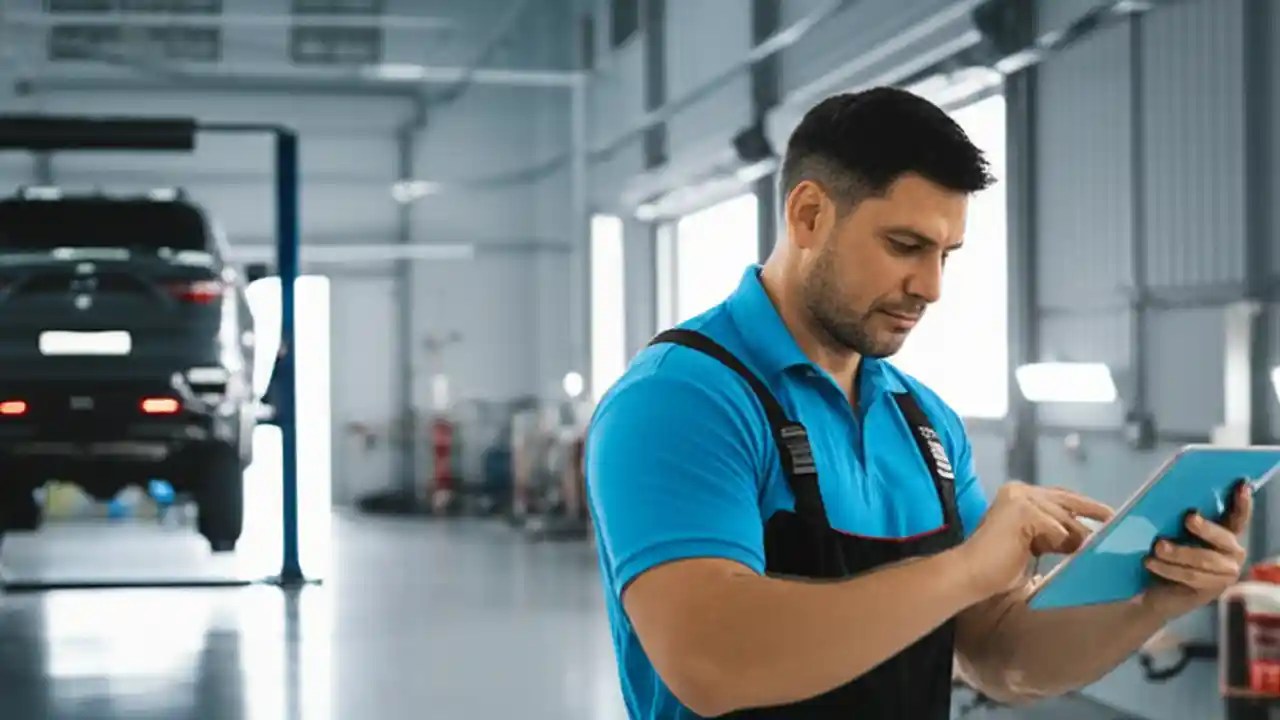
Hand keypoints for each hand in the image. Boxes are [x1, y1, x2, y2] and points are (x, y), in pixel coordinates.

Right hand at [957, 482, 1114, 598]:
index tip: (1110, 517)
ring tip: (1103, 546)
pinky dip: (1067, 541)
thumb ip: (1057, 538)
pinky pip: (1055, 527)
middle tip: (1119, 523)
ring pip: (1063, 516)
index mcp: (1019, 498)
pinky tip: (1078, 551)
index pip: (1060, 498)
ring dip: (1083, 535)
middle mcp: (1019, 491)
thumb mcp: (1037, 547)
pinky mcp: (1021, 510)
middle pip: (1066, 500)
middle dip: (1094, 512)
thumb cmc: (999, 569)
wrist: (971, 575)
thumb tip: (1088, 540)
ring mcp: (1019, 498)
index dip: (1085, 507)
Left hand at [1141, 481, 1251, 618]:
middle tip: (1189, 518)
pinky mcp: (1210, 590)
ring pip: (1203, 560)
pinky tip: (1150, 562)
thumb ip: (1173, 517)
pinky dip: (1168, 569)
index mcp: (1225, 531)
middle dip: (1206, 528)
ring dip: (1179, 552)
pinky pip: (1190, 576)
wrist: (1152, 588)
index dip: (1242, 502)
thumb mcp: (1168, 530)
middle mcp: (1232, 551)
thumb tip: (1158, 500)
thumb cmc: (1163, 550)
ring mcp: (1224, 573)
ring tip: (1157, 547)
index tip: (1241, 485)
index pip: (1237, 516)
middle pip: (1223, 538)